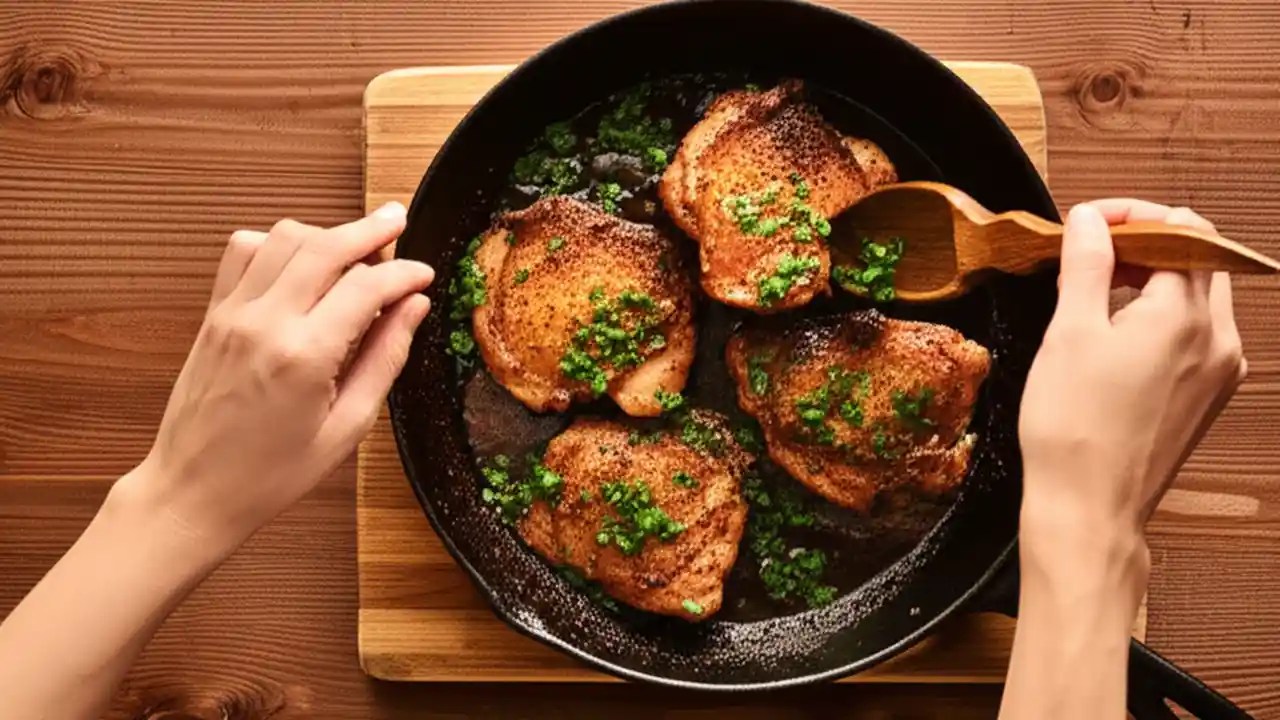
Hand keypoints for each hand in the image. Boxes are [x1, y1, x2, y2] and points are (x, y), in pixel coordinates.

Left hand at [122, 203, 433, 555]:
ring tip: (354, 248)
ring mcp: (232, 313)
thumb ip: (385, 359)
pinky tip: (301, 263)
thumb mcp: (348, 428)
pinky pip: (243, 251)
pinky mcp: (213, 314)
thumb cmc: (270, 474)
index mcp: (304, 356)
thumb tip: (413, 309)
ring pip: (284, 237)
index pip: (367, 286)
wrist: (193, 492)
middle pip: (325, 245)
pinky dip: (277, 244)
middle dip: (370, 229)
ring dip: (325, 233)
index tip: (424, 277)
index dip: (404, 274)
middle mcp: (264, 323)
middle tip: (398, 223)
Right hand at [1019, 200, 1245, 551]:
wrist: (1089, 508)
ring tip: (1097, 294)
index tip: (1088, 223)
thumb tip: (1091, 220)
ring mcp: (1221, 369)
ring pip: (1200, 294)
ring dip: (1154, 278)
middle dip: (1145, 243)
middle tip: (1090, 254)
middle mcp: (1219, 338)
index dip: (1131, 216)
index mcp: (1185, 316)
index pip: (1180, 229)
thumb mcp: (1069, 333)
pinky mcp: (1209, 395)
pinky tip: (1117, 334)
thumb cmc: (1073, 431)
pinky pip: (1196, 333)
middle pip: (1198, 257)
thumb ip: (1087, 265)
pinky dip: (1162, 316)